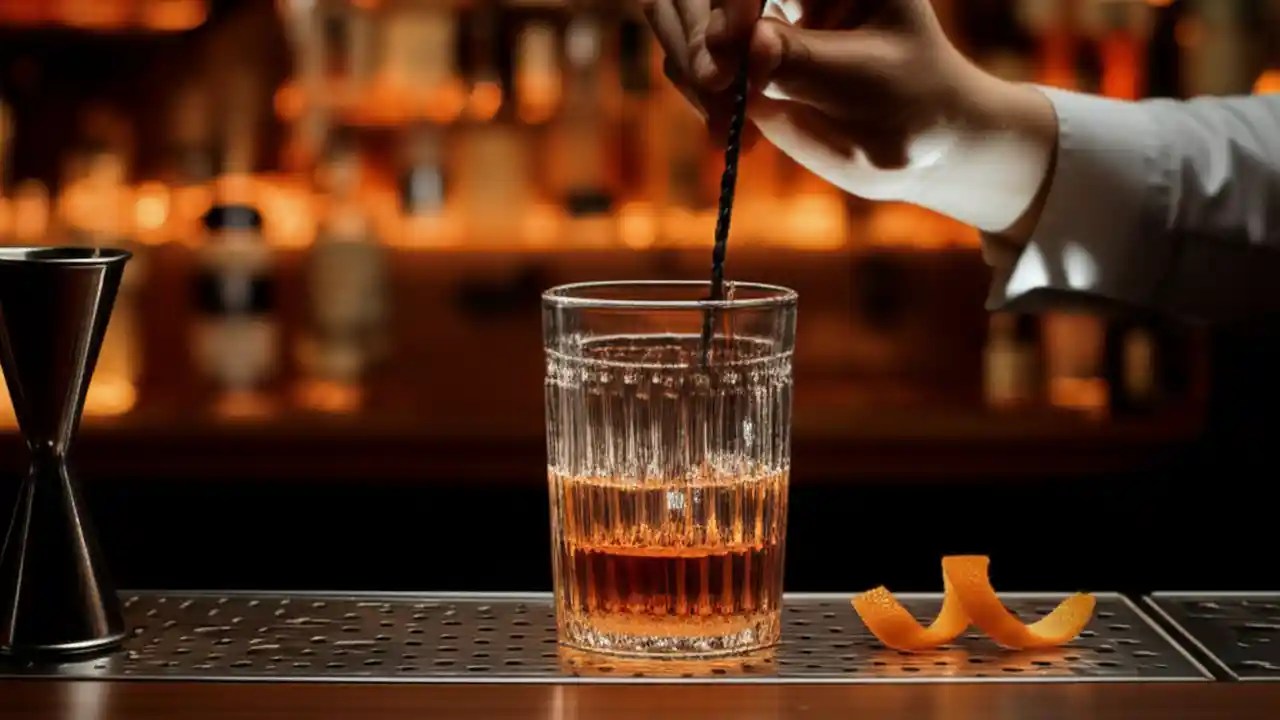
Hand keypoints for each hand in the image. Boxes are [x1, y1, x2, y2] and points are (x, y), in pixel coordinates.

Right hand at [642, 0, 1058, 243]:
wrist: (914, 145)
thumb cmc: (911, 102)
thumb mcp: (866, 80)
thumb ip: (803, 61)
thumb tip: (748, 45)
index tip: (736, 47)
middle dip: (699, 33)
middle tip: (719, 88)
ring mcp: (749, 12)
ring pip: (673, 10)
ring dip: (689, 66)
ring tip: (728, 122)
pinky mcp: (730, 55)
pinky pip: (681, 60)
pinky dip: (697, 97)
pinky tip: (735, 135)